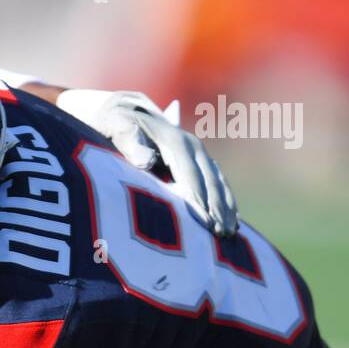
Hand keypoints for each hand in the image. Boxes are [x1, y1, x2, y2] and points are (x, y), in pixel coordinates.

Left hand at [56, 88, 239, 235]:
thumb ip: (130, 143)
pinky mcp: (201, 162)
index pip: (189, 174)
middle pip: (209, 181)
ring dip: (225, 208)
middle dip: (215, 208)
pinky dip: (226, 202)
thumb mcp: (117, 128)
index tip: (203, 222)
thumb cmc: (117, 125)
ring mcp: (199, 153)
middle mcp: (192, 146)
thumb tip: (148, 161)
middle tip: (219, 235)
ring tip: (227, 234)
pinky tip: (231, 222)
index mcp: (174, 140)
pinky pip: (219, 184)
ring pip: (218, 183)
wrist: (127, 112)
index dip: (197, 198)